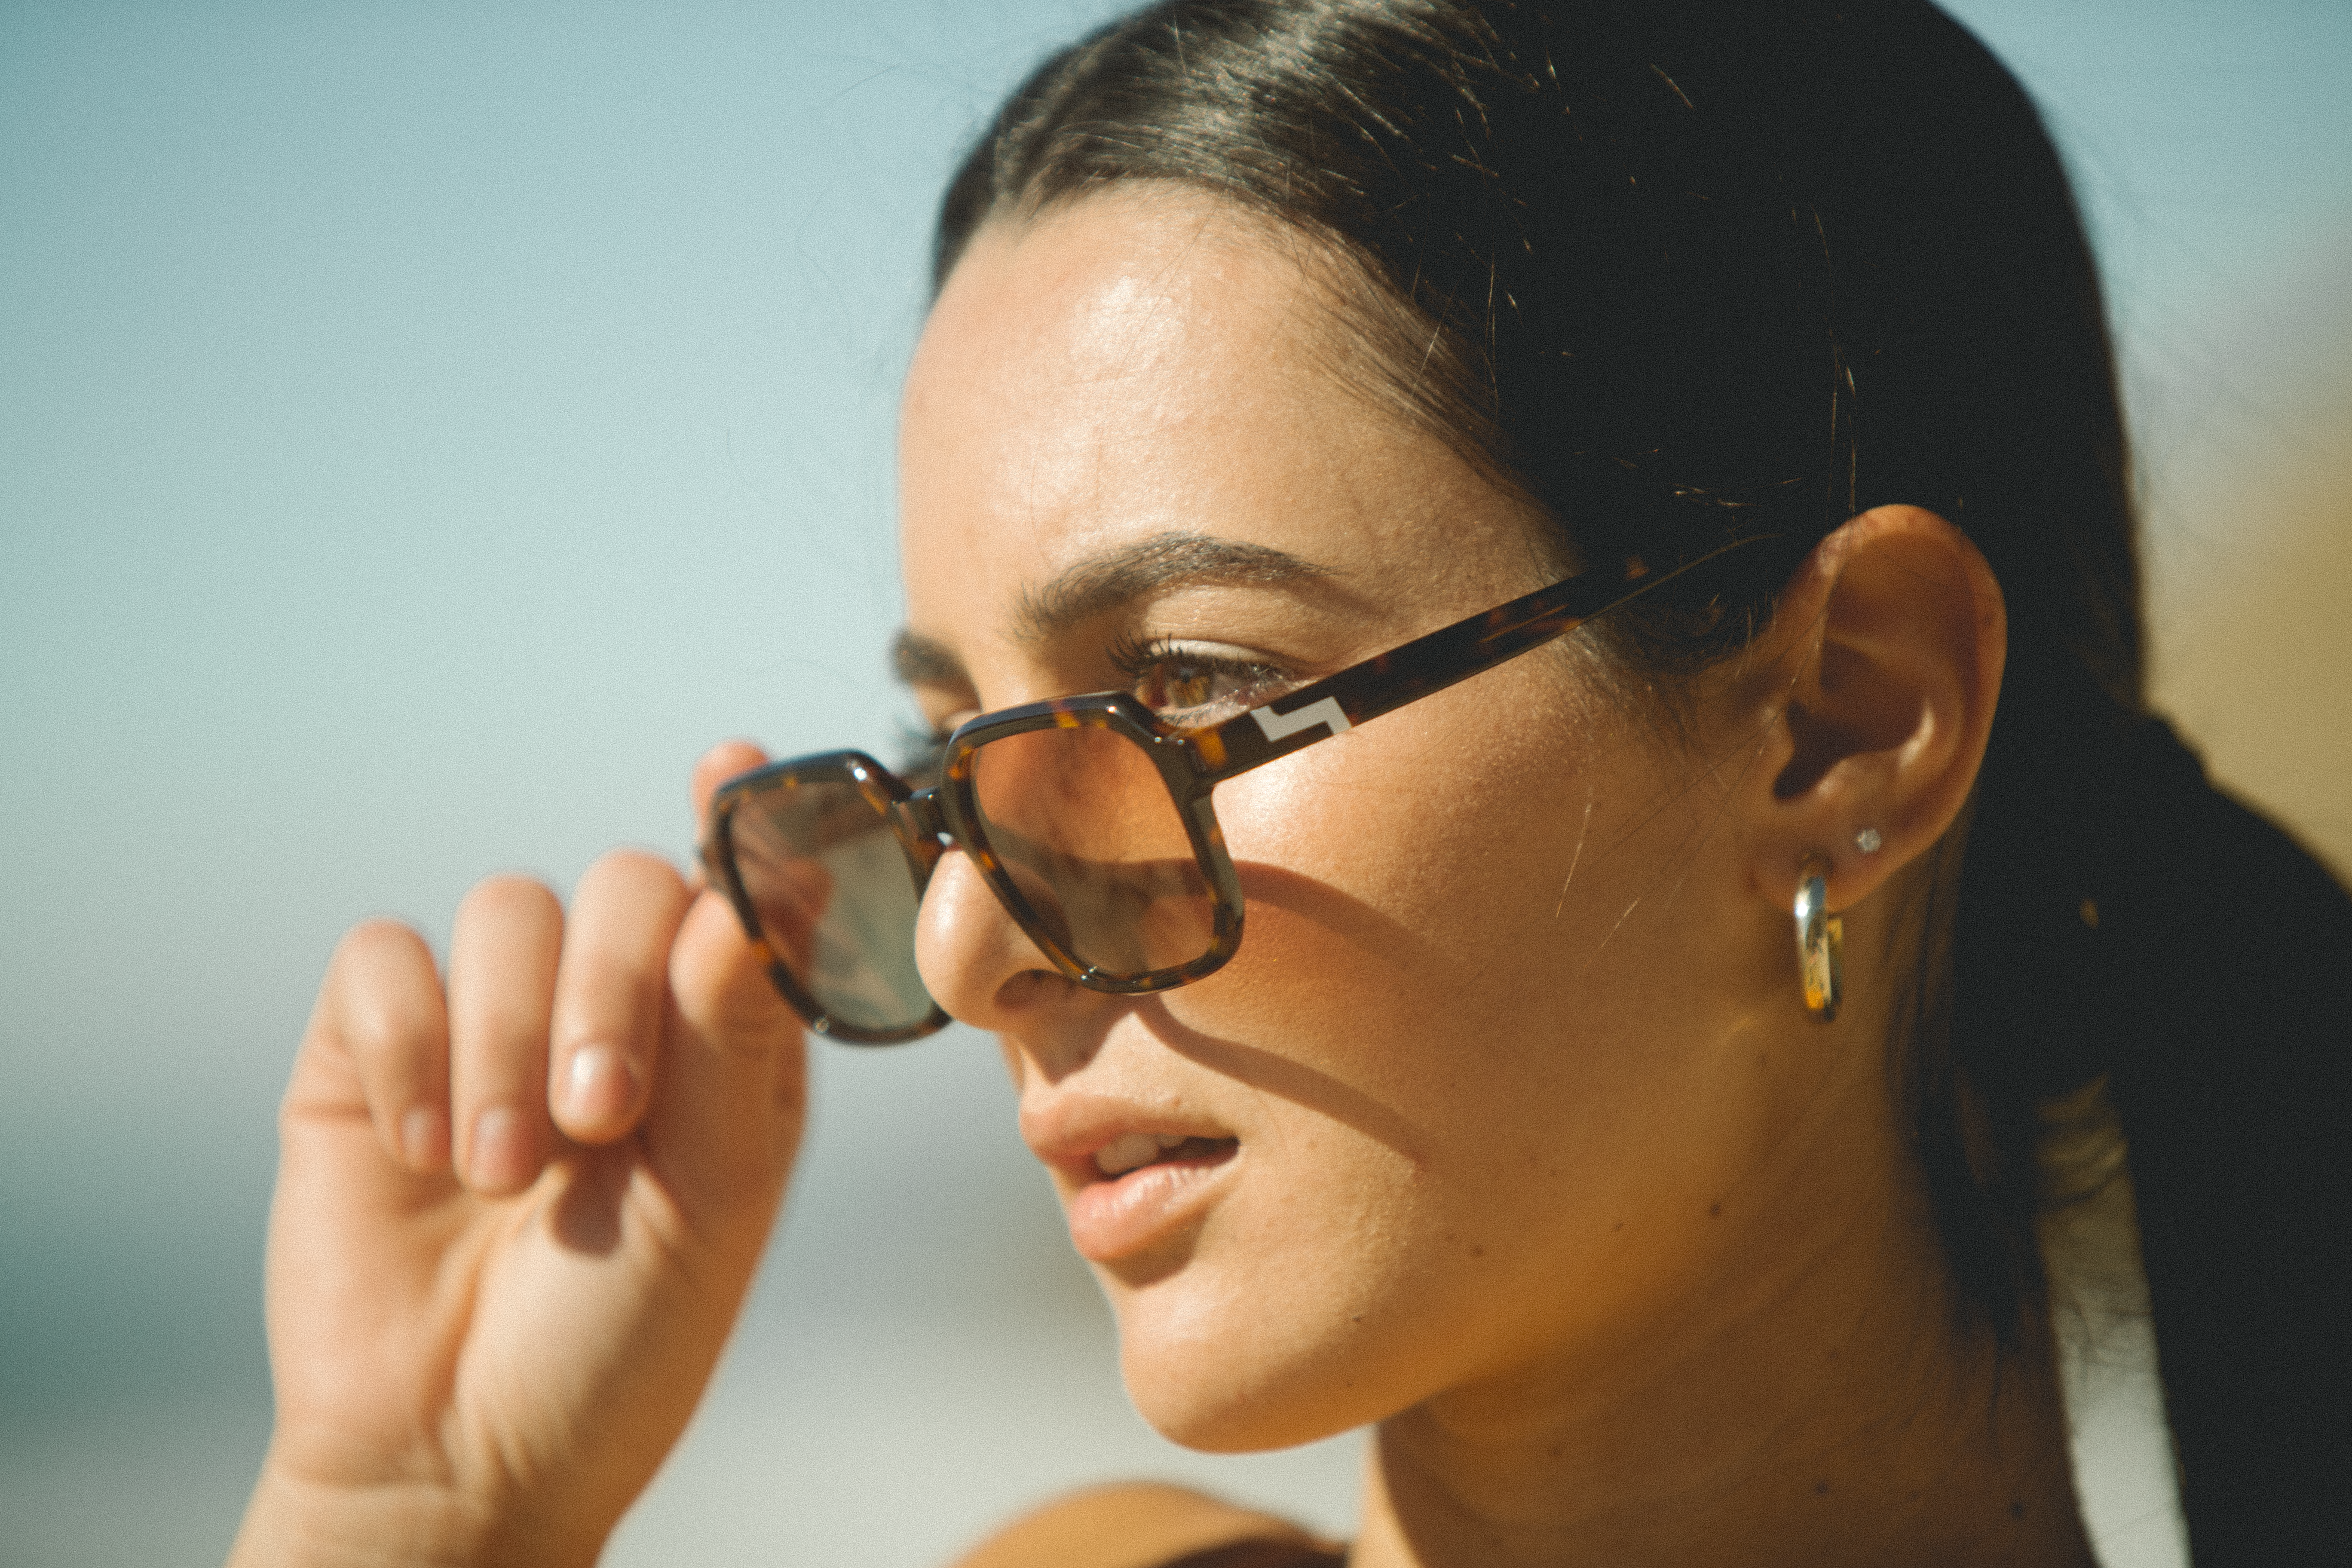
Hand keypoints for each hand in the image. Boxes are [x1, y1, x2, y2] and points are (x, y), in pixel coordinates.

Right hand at [231, 742, 803, 1567]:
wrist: (466, 1450)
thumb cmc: (617, 1335)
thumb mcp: (712, 1197)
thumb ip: (733, 1045)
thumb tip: (740, 900)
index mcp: (717, 1036)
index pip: (735, 890)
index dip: (741, 823)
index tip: (731, 769)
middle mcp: (611, 1007)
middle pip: (621, 884)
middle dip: (610, 987)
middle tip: (599, 1120)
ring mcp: (489, 1021)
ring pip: (504, 911)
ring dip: (508, 1039)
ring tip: (506, 1173)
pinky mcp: (374, 1052)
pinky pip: (382, 962)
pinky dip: (408, 1049)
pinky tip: (423, 1158)